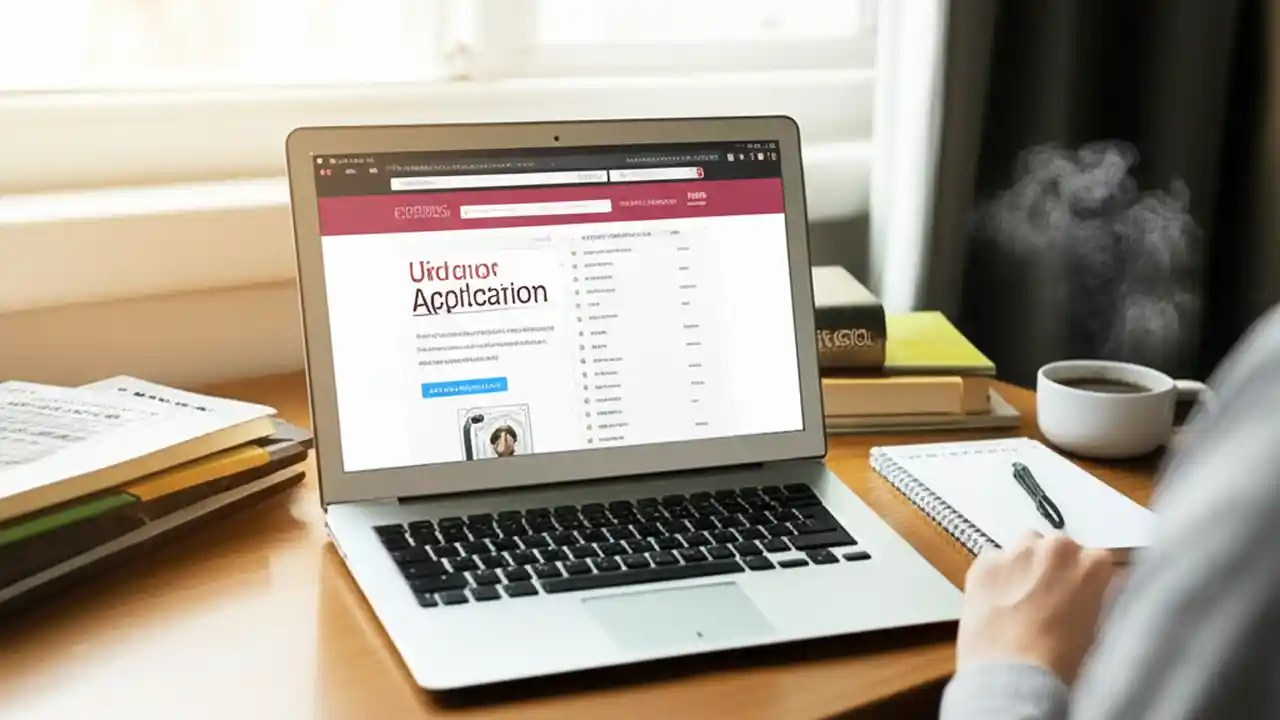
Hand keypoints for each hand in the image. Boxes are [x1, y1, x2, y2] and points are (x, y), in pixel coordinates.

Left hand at [956, 532, 1116, 683]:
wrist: (1013, 675)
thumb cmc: (1058, 662)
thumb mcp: (1095, 628)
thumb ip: (1093, 598)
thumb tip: (1089, 591)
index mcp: (1092, 565)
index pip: (1095, 559)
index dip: (1084, 578)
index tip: (1077, 590)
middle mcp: (1056, 549)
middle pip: (1058, 548)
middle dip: (1053, 567)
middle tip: (1046, 598)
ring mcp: (1017, 551)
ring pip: (1025, 546)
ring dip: (1025, 563)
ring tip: (1019, 598)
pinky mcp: (984, 562)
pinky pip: (993, 559)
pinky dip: (996, 575)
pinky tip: (996, 602)